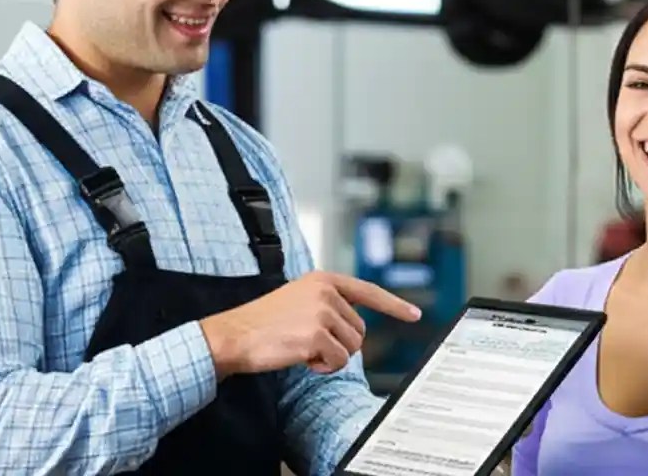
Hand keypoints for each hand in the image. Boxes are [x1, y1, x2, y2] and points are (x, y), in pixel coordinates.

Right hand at [198, 271, 420, 377]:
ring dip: (331, 357)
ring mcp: (321, 313)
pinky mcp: (315, 335)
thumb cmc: (263, 323)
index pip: (368, 291)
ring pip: (351, 348)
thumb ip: (328, 305)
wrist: (232, 335)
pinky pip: (337, 362)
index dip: (394, 305)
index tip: (415, 315)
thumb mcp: (298, 300)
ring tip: (302, 348)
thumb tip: (355, 328)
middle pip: (360, 330)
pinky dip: (322, 367)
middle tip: (311, 343)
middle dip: (341, 344)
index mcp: (323, 280)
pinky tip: (300, 359)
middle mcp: (326, 293)